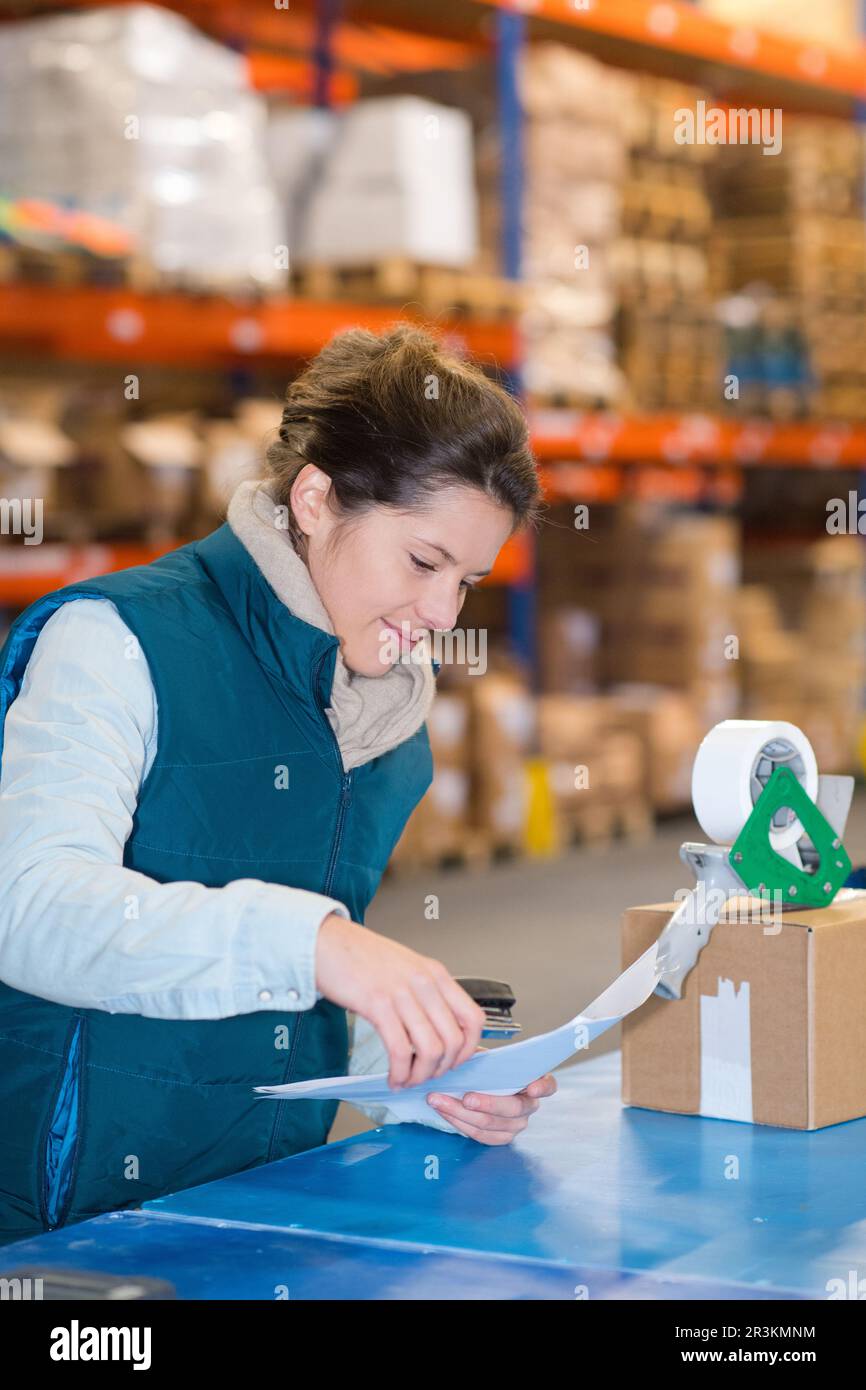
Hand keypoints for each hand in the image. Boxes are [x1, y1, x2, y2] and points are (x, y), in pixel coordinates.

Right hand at [315, 913, 485, 1088]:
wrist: (327, 942)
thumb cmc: (362, 957)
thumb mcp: (407, 968)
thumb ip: (426, 994)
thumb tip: (438, 1030)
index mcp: (436, 974)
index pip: (473, 1018)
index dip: (469, 1049)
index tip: (454, 1061)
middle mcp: (425, 983)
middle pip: (454, 1040)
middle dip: (442, 1068)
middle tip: (426, 1075)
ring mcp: (402, 993)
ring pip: (430, 1049)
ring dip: (420, 1075)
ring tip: (407, 1080)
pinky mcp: (378, 1004)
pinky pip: (399, 1050)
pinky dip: (399, 1072)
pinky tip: (392, 1077)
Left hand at [426, 1057, 557, 1144]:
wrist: (476, 1087)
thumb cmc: (485, 1069)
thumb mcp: (487, 1058)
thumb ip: (485, 1058)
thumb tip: (467, 1054)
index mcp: (533, 1082)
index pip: (548, 1086)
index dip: (542, 1087)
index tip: (532, 1087)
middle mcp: (529, 1106)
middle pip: (513, 1109)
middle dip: (487, 1103)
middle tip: (466, 1098)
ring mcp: (516, 1125)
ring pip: (491, 1124)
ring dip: (462, 1113)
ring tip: (439, 1101)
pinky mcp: (501, 1137)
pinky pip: (481, 1136)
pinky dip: (460, 1123)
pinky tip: (444, 1111)